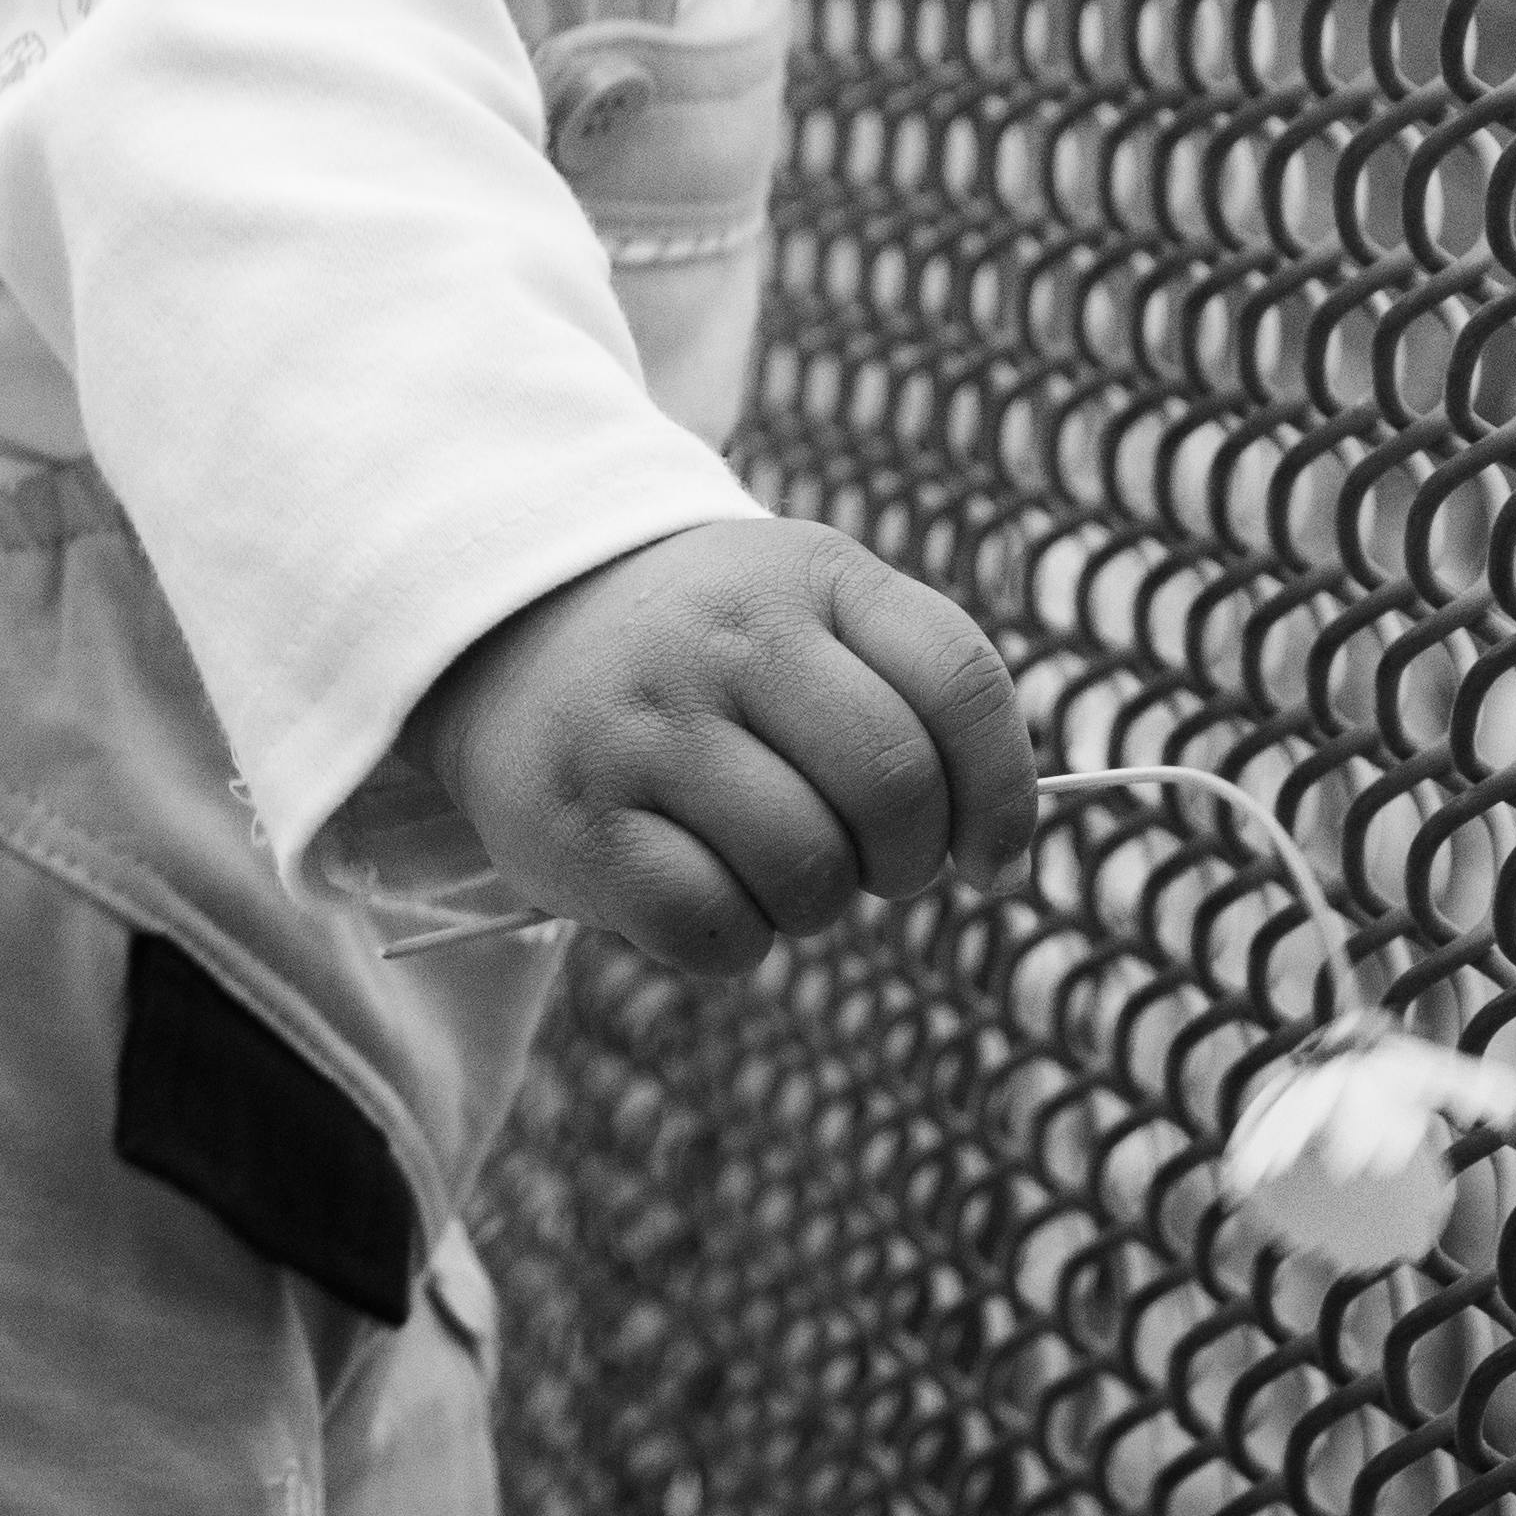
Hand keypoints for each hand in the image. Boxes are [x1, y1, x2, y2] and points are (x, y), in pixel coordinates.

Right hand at [408, 515, 1038, 981]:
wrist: (512, 627)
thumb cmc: (709, 648)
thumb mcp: (811, 610)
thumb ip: (918, 691)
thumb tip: (997, 850)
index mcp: (810, 574)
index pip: (960, 684)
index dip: (1004, 794)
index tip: (991, 857)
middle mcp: (727, 635)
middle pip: (894, 786)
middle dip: (911, 860)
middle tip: (879, 868)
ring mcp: (646, 726)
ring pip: (810, 870)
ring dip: (820, 902)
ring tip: (783, 868)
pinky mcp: (580, 822)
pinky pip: (714, 926)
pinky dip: (739, 940)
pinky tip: (715, 895)